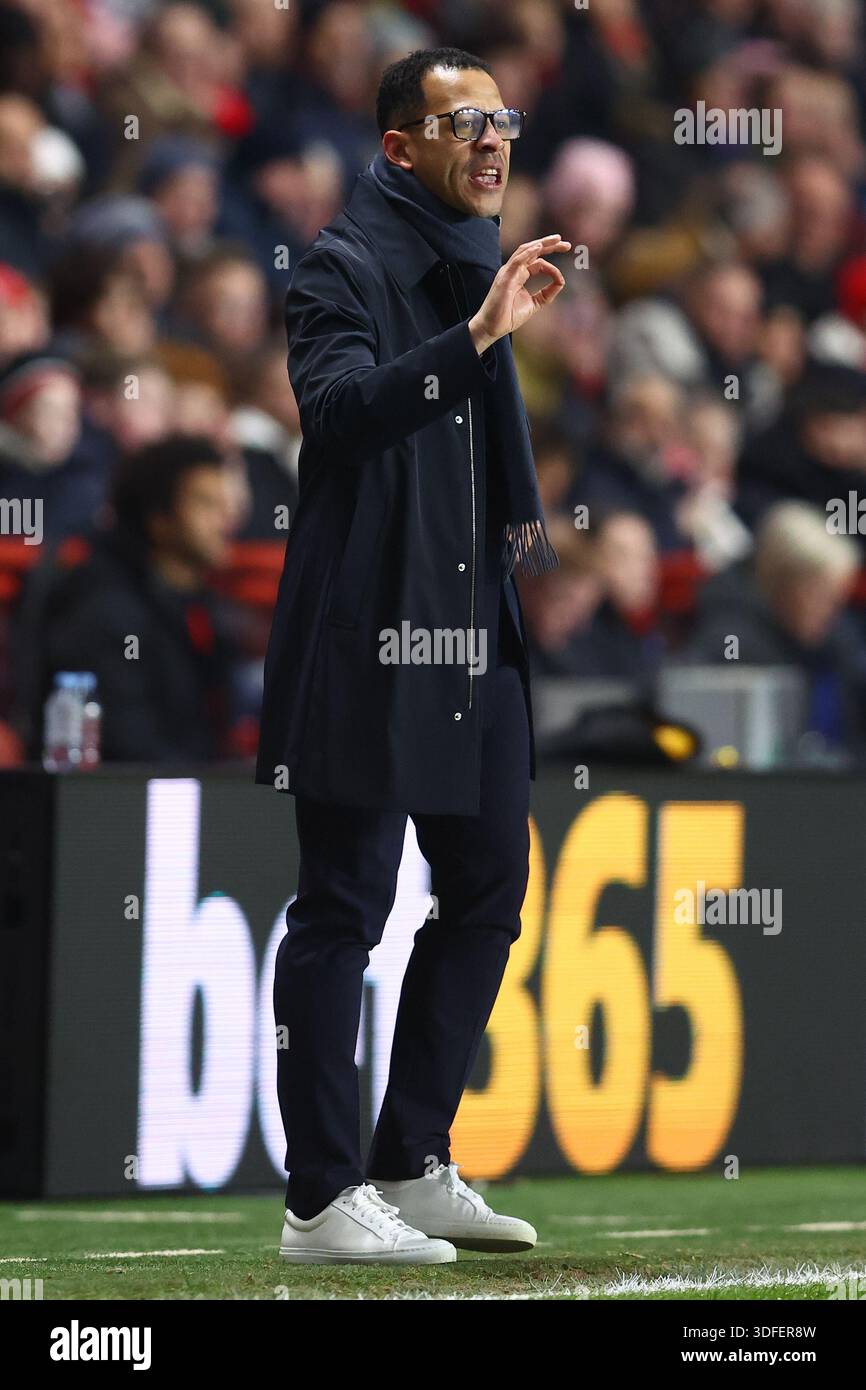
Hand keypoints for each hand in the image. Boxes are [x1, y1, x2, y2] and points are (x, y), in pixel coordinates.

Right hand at [469, 234, 571, 353]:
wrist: (492, 328)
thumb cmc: (508, 317)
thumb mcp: (534, 304)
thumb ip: (547, 293)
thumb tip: (561, 282)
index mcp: (520, 275)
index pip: (538, 262)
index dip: (552, 267)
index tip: (560, 280)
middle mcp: (514, 270)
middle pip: (533, 251)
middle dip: (550, 245)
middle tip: (566, 244)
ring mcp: (508, 272)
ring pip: (525, 250)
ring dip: (541, 243)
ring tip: (556, 239)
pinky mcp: (504, 278)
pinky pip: (517, 260)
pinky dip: (528, 253)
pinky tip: (539, 247)